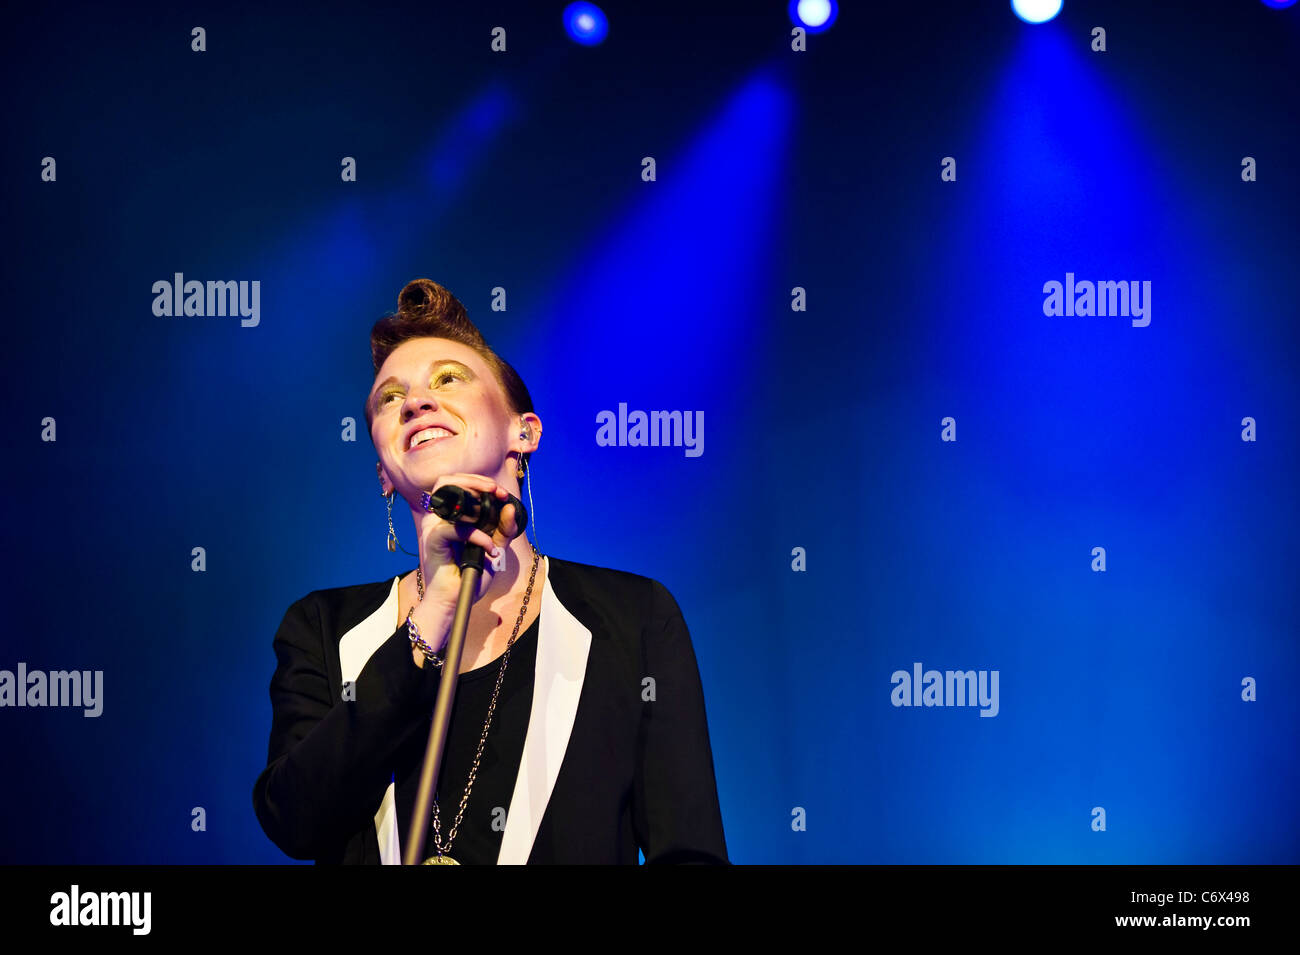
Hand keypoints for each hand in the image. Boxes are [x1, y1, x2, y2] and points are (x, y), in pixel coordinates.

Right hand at [414, 473, 523, 612]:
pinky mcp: (433, 540)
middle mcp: (437, 518)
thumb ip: (503, 530)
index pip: (457, 483)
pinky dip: (479, 537)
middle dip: (476, 481)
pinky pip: (458, 529)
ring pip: (448, 495)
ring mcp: (432, 527)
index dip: (480, 481)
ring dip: (476, 499)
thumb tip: (510, 507)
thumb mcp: (494, 549)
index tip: (502, 493)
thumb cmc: (469, 576)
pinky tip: (489, 550)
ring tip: (496, 512)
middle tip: (497, 492)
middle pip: (447, 480)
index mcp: (448, 516)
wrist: (454, 602)